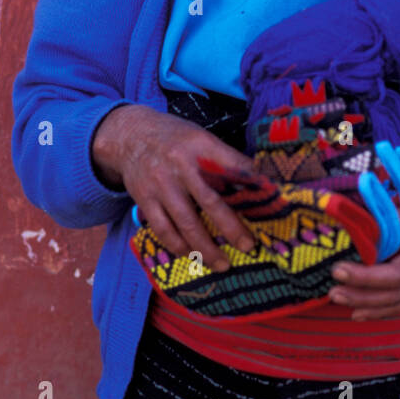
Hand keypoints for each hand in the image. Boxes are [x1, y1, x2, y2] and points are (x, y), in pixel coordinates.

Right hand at [91, 103, 256, 269]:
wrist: (131, 135)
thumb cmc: (175, 139)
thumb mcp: (201, 138)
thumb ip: (224, 159)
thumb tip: (257, 182)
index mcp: (200, 146)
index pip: (231, 167)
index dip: (250, 186)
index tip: (268, 204)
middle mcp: (180, 165)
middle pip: (210, 201)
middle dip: (231, 228)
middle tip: (248, 246)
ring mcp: (161, 184)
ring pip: (186, 223)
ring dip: (205, 247)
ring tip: (222, 263)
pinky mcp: (145, 199)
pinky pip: (163, 229)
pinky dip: (178, 245)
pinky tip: (190, 254)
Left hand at [327, 173, 399, 319]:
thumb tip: (368, 191)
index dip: (376, 221)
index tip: (349, 214)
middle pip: (397, 276)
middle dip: (363, 279)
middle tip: (336, 272)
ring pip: (398, 297)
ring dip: (364, 301)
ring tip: (336, 295)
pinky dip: (379, 312)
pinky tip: (357, 314)